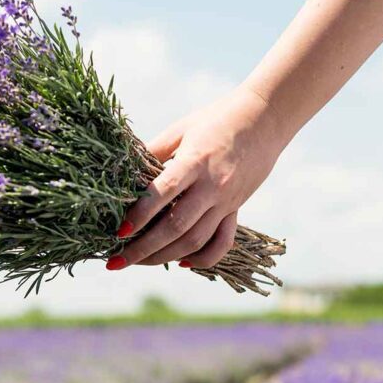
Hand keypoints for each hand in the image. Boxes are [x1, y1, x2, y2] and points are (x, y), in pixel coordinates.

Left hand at [109, 86, 289, 269]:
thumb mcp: (181, 129)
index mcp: (195, 162)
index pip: (162, 194)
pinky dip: (203, 259)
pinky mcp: (236, 209)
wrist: (265, 119)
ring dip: (164, 256)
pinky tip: (182, 263)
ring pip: (195, 241)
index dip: (139, 216)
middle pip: (176, 227)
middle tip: (117, 261)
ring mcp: (226, 201)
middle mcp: (212, 186)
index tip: (118, 232)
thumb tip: (123, 172)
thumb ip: (153, 150)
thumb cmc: (217, 119)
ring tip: (139, 263)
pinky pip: (222, 243)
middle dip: (143, 248)